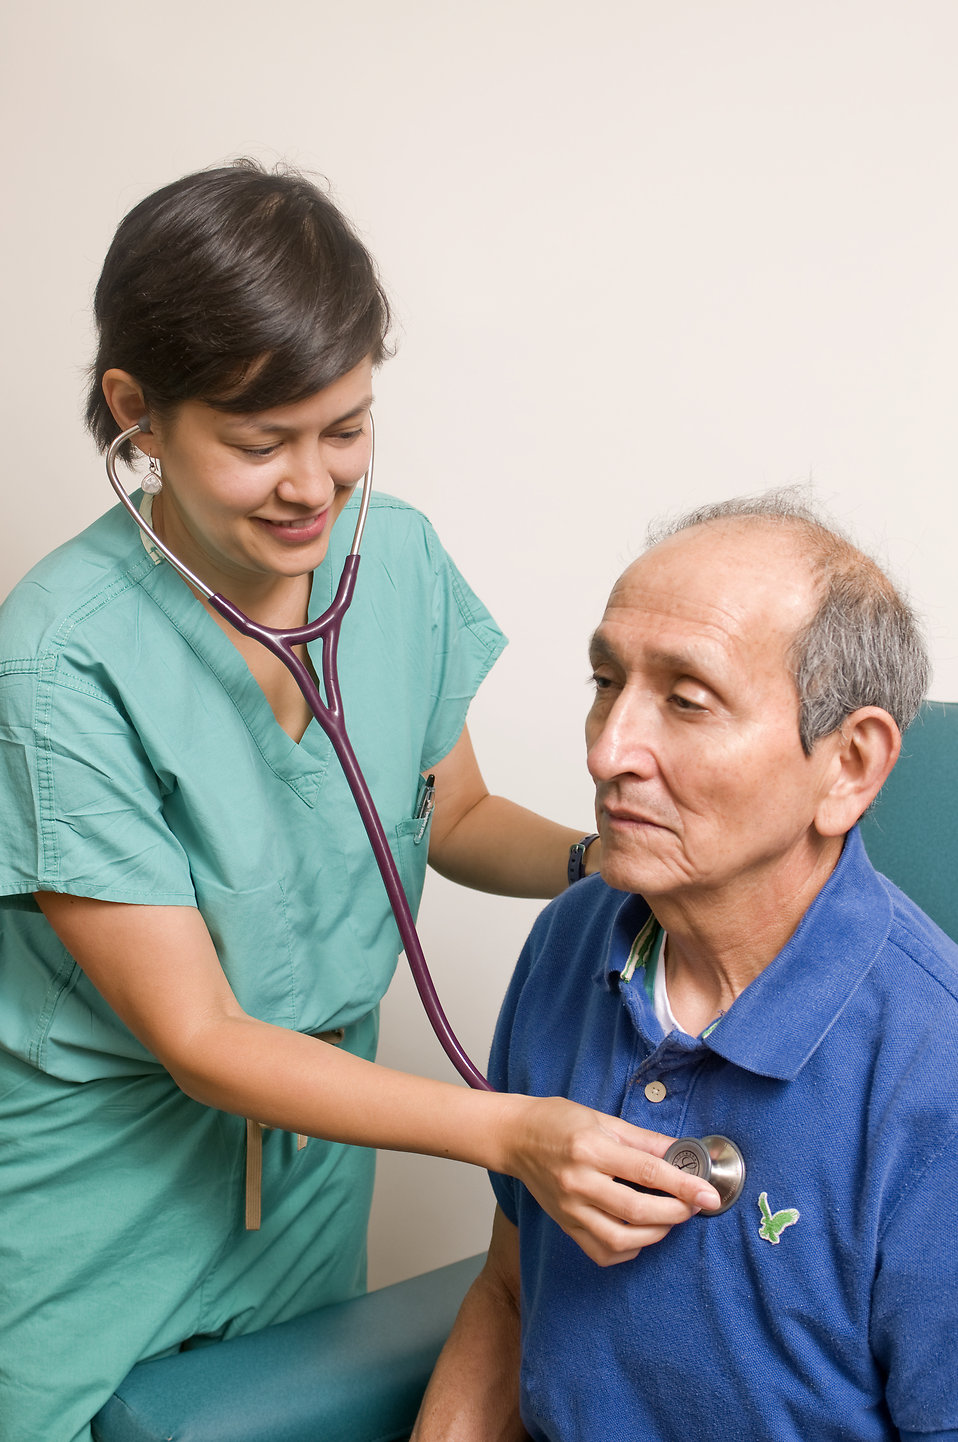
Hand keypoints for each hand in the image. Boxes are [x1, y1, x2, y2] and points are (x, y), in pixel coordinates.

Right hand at [496, 1094, 719, 1265]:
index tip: (708, 1194)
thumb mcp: (603, 1119)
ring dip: (655, 1235)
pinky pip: (601, 1251)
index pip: (647, 1172)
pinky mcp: (565, 1225)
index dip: (683, 1185)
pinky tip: (639, 1234)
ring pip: (621, 1238)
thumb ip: (644, 1140)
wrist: (515, 1137)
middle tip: (694, 1205)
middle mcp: (579, 1182)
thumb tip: (681, 1152)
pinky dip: (628, 1249)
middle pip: (637, 1211)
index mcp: (591, 1148)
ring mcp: (570, 1208)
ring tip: (669, 1220)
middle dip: (676, 1213)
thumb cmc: (558, 1121)